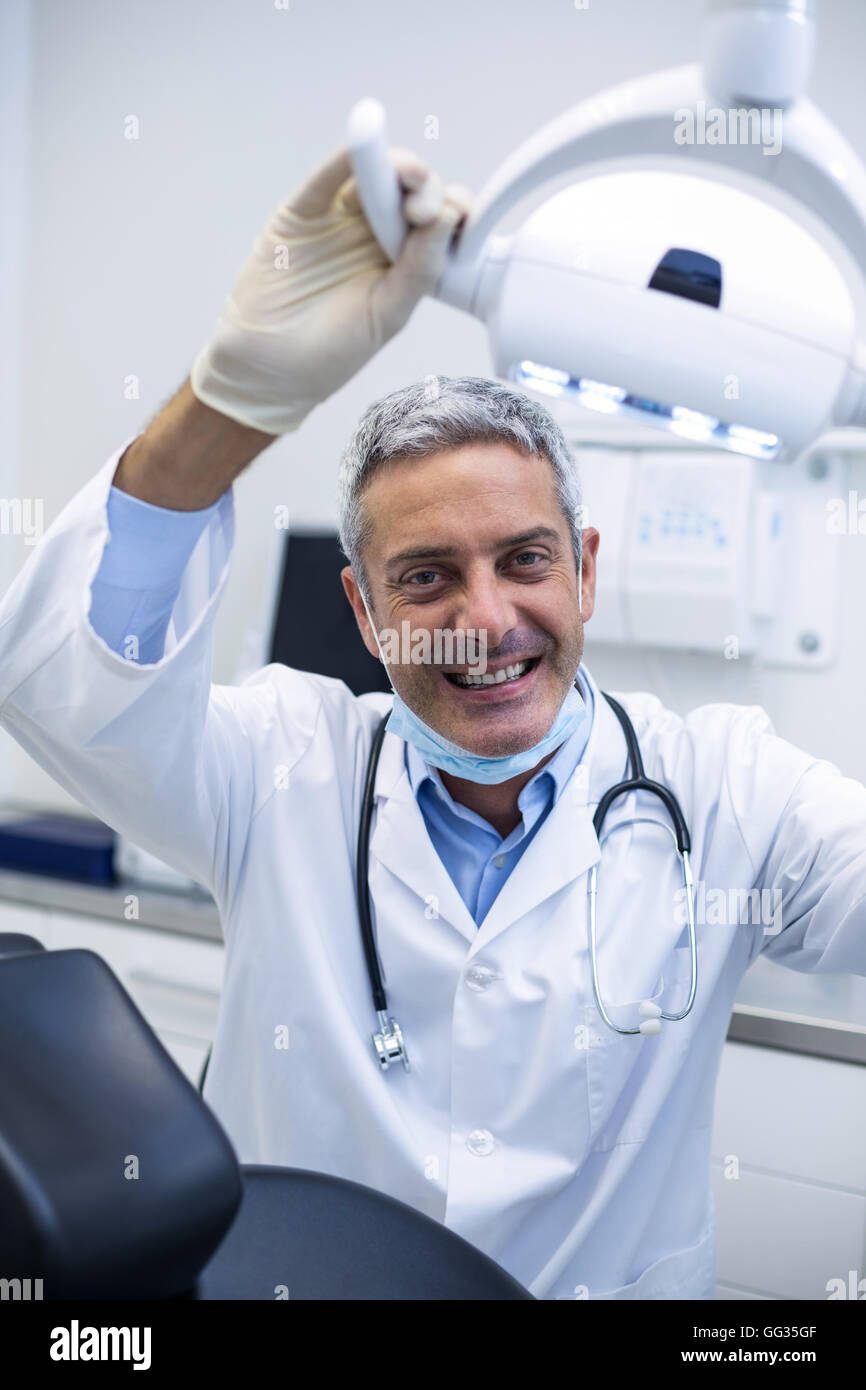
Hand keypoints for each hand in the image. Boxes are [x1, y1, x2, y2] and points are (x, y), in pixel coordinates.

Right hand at [190, 146, 471, 434]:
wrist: (270, 370)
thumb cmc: (331, 351)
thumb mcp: (387, 314)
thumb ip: (420, 269)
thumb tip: (449, 218)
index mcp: (404, 259)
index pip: (438, 220)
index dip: (453, 208)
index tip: (459, 217)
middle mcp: (374, 233)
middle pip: (409, 190)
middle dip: (426, 188)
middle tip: (424, 210)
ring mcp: (337, 219)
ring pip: (372, 176)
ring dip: (395, 167)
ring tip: (409, 177)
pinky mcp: (302, 213)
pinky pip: (325, 178)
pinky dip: (347, 160)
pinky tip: (362, 152)